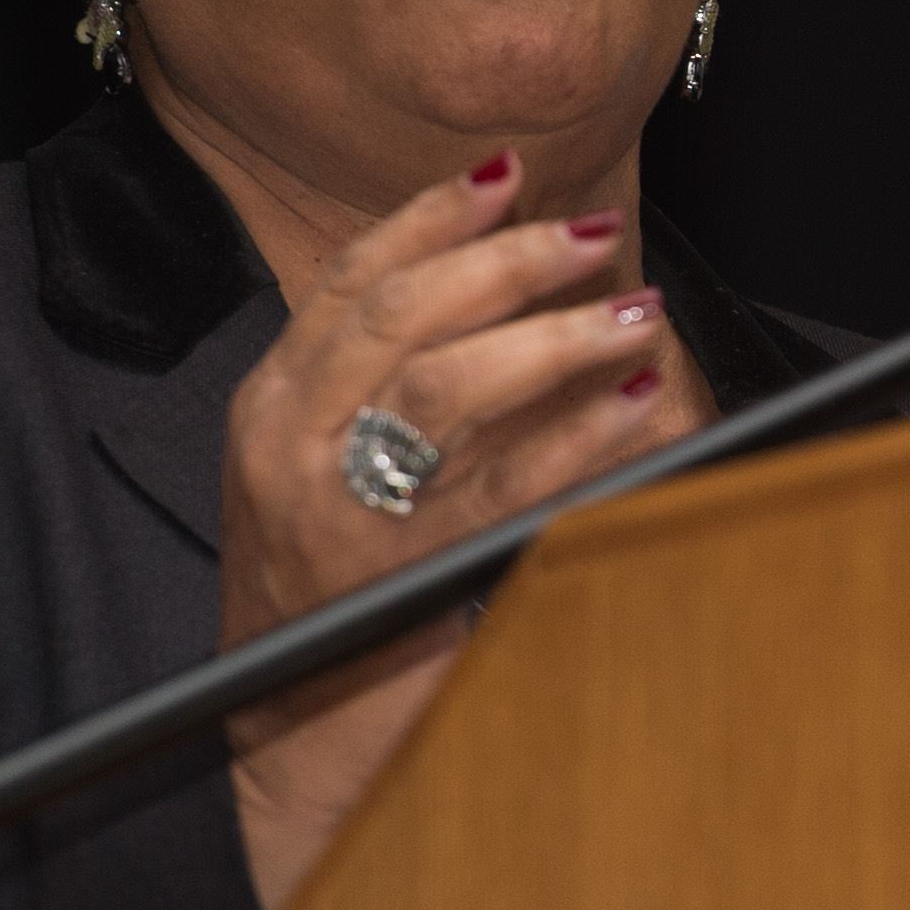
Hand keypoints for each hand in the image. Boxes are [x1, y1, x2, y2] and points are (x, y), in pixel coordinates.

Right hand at [215, 153, 699, 908]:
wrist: (285, 733)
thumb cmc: (328, 595)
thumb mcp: (326, 473)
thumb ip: (388, 389)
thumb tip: (500, 290)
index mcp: (269, 404)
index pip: (346, 281)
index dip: (428, 219)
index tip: (505, 176)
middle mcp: (286, 443)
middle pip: (398, 313)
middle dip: (503, 261)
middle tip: (591, 236)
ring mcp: (336, 509)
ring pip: (444, 384)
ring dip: (551, 338)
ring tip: (633, 314)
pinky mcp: (398, 573)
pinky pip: (504, 485)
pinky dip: (582, 437)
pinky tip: (639, 407)